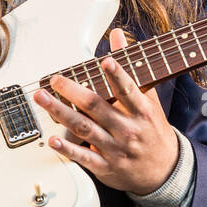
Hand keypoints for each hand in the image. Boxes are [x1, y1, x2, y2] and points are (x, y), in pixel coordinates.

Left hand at [33, 27, 178, 195]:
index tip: (106, 62)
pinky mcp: (106, 166)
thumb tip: (117, 35)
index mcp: (141, 111)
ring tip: (42, 99)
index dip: (117, 76)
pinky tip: (52, 139)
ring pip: (84, 128)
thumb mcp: (149, 100)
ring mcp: (116, 149)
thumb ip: (130, 68)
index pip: (128, 90)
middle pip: (97, 107)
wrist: (164, 170)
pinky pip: (84, 156)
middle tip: (55, 80)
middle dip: (73, 92)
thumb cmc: (152, 130)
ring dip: (60, 113)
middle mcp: (128, 129)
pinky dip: (67, 149)